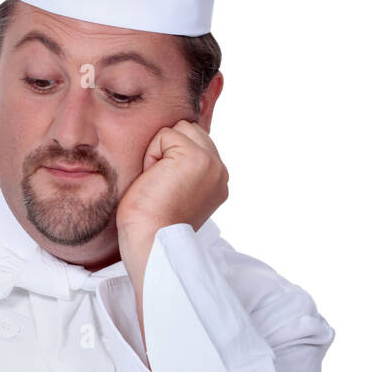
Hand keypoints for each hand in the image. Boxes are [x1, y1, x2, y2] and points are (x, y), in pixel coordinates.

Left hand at [116, 119, 228, 242]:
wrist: (151, 242)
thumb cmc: (151, 223)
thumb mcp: (176, 192)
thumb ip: (184, 169)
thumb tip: (170, 143)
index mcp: (218, 181)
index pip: (195, 143)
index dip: (171, 158)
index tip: (165, 190)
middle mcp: (220, 171)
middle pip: (188, 130)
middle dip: (167, 151)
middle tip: (160, 184)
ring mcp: (212, 163)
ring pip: (179, 129)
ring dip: (160, 152)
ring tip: (158, 182)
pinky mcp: (196, 157)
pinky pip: (165, 135)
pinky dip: (152, 155)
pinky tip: (155, 180)